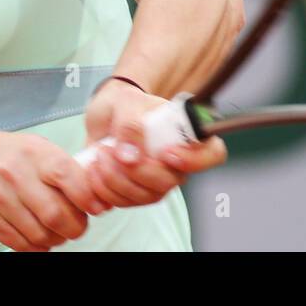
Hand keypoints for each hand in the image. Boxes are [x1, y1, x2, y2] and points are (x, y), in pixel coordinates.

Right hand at [0, 132, 108, 251]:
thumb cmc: (4, 155)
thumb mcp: (35, 148)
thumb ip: (64, 167)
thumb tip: (97, 194)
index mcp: (33, 152)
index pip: (69, 177)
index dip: (88, 197)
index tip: (94, 207)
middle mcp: (14, 173)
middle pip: (56, 214)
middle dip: (75, 227)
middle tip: (77, 226)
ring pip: (39, 234)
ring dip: (56, 239)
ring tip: (56, 231)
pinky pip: (19, 243)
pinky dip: (36, 246)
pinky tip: (38, 236)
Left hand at [81, 79, 227, 209]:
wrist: (104, 115)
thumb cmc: (124, 104)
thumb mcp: (126, 102)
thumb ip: (130, 124)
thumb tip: (130, 156)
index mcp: (185, 134)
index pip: (212, 153)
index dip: (195, 160)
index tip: (167, 153)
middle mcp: (176, 162)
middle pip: (169, 182)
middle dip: (136, 172)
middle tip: (111, 151)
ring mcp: (156, 180)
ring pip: (144, 196)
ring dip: (115, 181)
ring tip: (98, 157)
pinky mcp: (133, 192)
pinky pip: (123, 203)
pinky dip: (103, 191)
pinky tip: (94, 171)